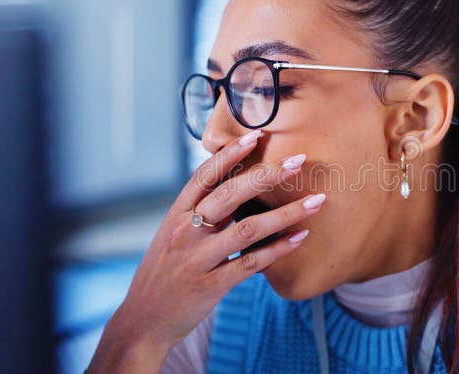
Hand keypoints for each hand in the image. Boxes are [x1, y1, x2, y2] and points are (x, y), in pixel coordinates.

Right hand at [88, 129, 323, 372]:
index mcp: (176, 215)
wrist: (143, 322)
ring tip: (315, 202)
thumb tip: (235, 186)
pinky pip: (250, 263)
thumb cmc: (165, 274)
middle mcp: (185, 232)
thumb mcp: (173, 236)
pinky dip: (278, 249)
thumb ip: (198, 212)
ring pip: (247, 229)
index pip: (204, 175)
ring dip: (286, 214)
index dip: (231, 154)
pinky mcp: (210, 286)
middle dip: (267, 175)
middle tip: (298, 161)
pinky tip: (300, 238)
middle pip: (230, 195)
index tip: (258, 136)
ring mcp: (197, 259)